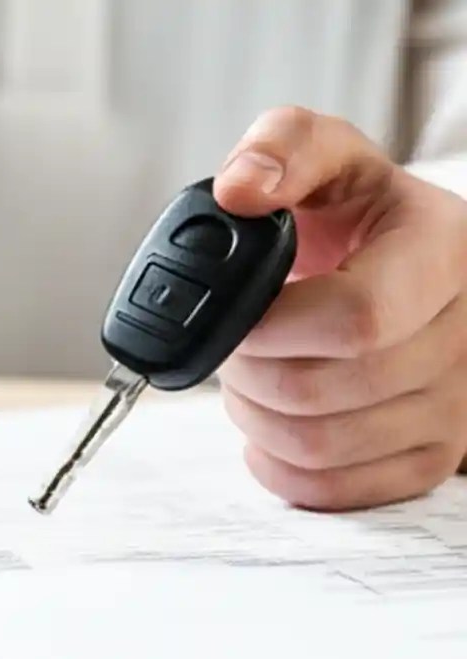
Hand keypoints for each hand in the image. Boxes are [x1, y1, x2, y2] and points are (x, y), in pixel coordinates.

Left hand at [214, 106, 466, 510]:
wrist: (397, 265)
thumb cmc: (356, 216)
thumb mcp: (327, 157)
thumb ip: (280, 150)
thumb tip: (239, 190)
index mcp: (444, 253)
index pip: (357, 318)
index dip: (269, 326)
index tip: (233, 314)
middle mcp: (465, 335)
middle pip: (324, 390)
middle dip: (248, 369)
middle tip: (233, 341)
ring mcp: (455, 405)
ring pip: (319, 446)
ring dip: (253, 415)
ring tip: (250, 372)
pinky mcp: (430, 457)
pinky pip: (332, 490)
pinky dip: (277, 463)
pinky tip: (271, 419)